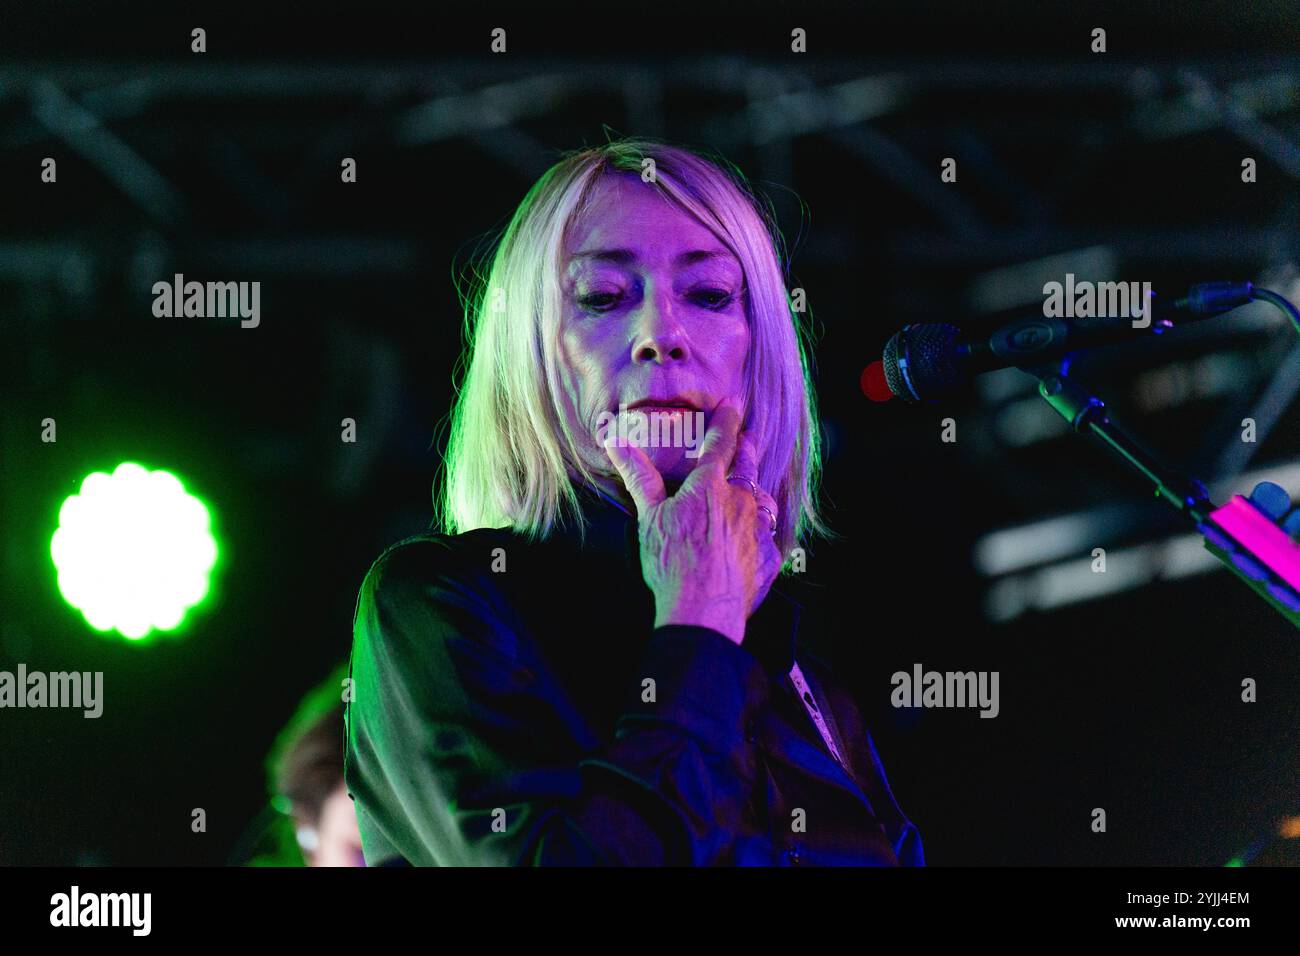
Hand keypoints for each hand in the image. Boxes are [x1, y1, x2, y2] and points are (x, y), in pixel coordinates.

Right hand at [603, 397, 782, 645]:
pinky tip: (750, 541)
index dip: (727, 421)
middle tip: (749, 438)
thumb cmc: (672, 563)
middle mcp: (741, 502)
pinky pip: (766, 537)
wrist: (703, 612)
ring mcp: (759, 529)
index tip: (733, 404)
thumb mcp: (649, 517)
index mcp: (710, 487)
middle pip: (748, 466)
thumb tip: (615, 440)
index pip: (721, 444)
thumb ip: (638, 476)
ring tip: (751, 490)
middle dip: (748, 449)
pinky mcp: (769, 557)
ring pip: (763, 500)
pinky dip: (758, 533)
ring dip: (756, 492)